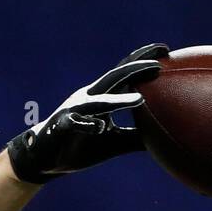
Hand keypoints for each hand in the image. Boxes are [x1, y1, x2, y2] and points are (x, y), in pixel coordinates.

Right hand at [6, 43, 167, 183]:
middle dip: (135, 68)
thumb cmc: (81, 147)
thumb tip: (165, 140)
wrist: (45, 159)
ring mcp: (74, 110)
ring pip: (98, 102)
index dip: (143, 61)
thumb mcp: (115, 142)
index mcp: (102, 98)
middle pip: (114, 78)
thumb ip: (137, 137)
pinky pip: (76, 124)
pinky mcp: (62, 126)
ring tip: (139, 100)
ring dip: (118, 100)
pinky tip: (101, 128)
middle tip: (159, 64)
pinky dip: (89, 125)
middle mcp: (89, 98)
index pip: (125, 74)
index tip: (166, 51)